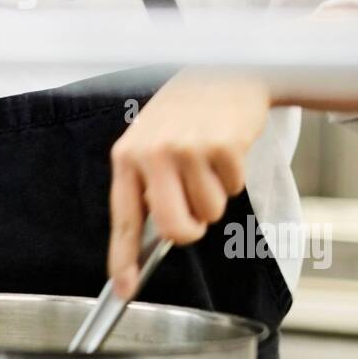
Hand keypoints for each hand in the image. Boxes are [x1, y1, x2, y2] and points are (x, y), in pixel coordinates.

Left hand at [107, 73, 270, 296]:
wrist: (221, 69)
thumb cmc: (184, 111)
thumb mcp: (151, 141)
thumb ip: (147, 185)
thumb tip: (152, 235)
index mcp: (128, 156)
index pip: (123, 218)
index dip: (123, 259)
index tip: (125, 289)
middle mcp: (152, 153)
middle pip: (173, 228)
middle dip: (189, 232)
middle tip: (195, 214)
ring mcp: (188, 149)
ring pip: (209, 212)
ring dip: (214, 195)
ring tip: (208, 159)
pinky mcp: (222, 145)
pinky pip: (233, 189)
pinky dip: (234, 176)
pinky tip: (225, 146)